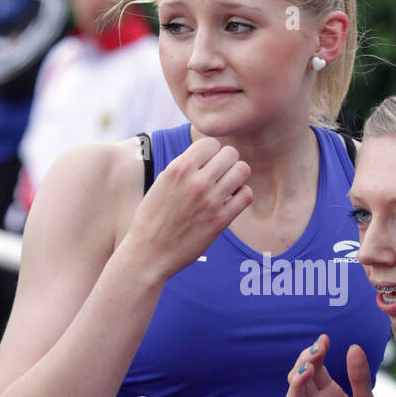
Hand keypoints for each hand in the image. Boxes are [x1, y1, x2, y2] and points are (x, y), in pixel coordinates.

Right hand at [127, 136, 251, 280]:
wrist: (148, 253)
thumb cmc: (153, 218)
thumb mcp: (162, 182)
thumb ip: (183, 167)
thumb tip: (206, 154)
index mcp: (178, 169)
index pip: (211, 143)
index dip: (212, 152)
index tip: (207, 164)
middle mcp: (195, 182)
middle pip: (230, 153)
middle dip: (227, 162)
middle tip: (220, 175)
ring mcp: (210, 201)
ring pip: (242, 170)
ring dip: (237, 177)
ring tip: (227, 186)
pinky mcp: (220, 220)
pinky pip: (246, 195)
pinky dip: (242, 195)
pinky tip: (230, 201)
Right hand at [285, 335, 381, 396]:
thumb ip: (359, 379)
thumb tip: (354, 347)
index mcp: (329, 395)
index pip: (314, 368)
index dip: (315, 352)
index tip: (324, 338)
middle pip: (298, 379)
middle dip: (303, 361)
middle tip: (317, 349)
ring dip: (297, 384)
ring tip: (309, 369)